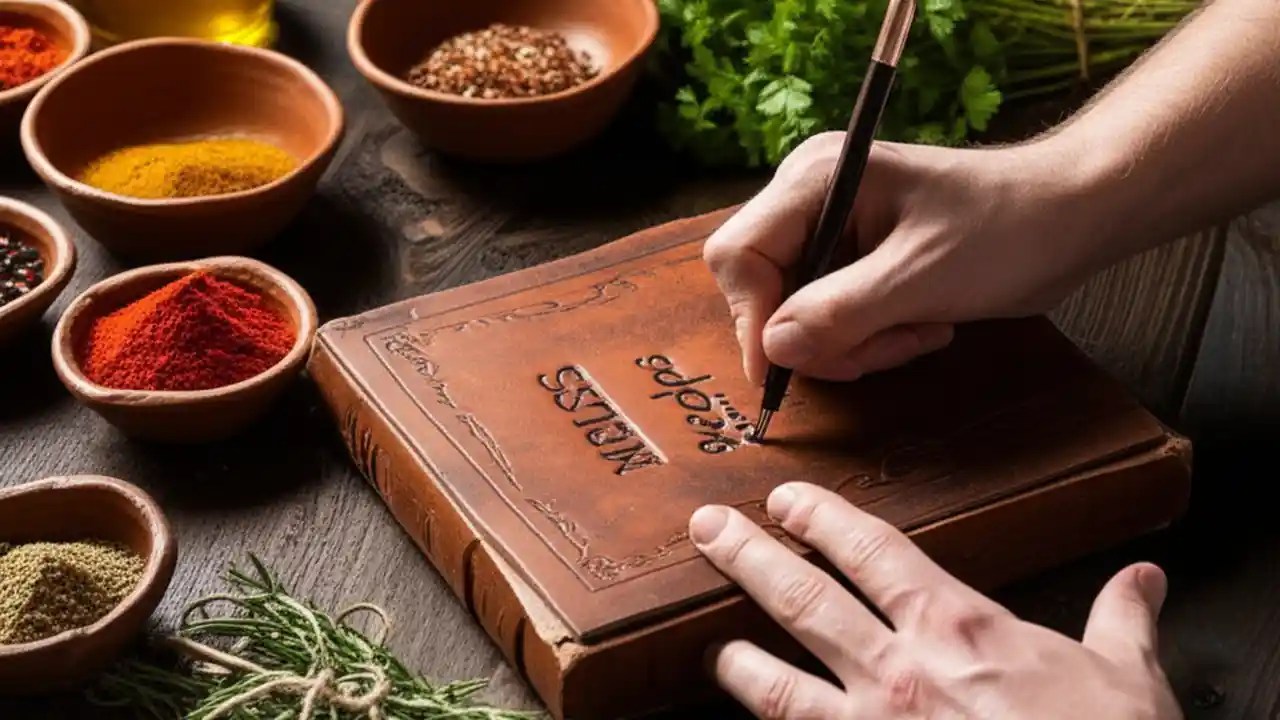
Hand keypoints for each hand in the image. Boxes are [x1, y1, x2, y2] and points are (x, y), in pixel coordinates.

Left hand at [690, 482, 1180, 718]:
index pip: (870, 551)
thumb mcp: (1127, 680)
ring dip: (736, 661)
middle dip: (748, 557)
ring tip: (710, 647)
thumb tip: (1142, 581)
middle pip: (803, 598)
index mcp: (958, 630)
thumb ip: (1121, 621)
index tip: (787, 501)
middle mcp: (901, 674)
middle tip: (708, 530)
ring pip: (778, 688)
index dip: (820, 518)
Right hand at [704, 134, 1107, 384]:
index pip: (739, 254)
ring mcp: (833, 226)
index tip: (785, 369)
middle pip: (763, 288)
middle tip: (877, 350)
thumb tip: (771, 348)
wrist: (1075, 213)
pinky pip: (831, 314)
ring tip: (916, 333)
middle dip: (818, 334)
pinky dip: (869, 336)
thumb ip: (839, 313)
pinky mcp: (856, 256)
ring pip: (797, 311)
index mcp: (818, 177)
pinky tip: (920, 326)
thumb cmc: (1008, 228)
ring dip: (853, 341)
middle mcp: (813, 195)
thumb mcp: (920, 278)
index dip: (752, 318)